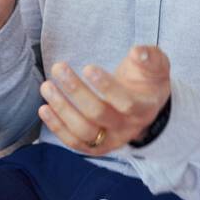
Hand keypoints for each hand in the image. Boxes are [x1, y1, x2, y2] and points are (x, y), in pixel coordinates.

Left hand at [38, 45, 171, 155]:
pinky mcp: (95, 146)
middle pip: (99, 115)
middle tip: (59, 68)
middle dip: (76, 91)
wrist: (145, 104)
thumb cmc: (147, 80)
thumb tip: (138, 52)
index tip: (88, 67)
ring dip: (62, 109)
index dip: (107, 87)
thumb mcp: (156, 66)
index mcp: (145, 109)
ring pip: (83, 131)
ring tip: (46, 86)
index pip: (126, 103)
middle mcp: (127, 129)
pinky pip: (74, 142)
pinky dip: (57, 127)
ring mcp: (110, 140)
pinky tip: (44, 108)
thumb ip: (150, 57)